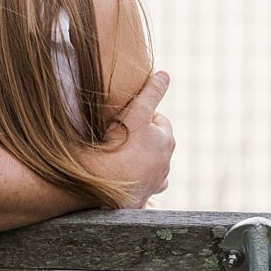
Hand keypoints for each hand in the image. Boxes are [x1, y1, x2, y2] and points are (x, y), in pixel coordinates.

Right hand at [83, 70, 173, 208]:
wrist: (104, 184)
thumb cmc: (119, 146)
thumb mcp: (135, 114)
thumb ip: (150, 94)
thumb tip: (165, 74)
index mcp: (166, 141)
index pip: (159, 120)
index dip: (144, 115)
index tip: (128, 115)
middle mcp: (166, 163)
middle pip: (157, 143)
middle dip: (145, 137)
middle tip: (123, 132)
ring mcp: (155, 181)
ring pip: (153, 165)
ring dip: (142, 159)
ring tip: (123, 155)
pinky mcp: (143, 195)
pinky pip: (143, 185)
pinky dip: (137, 179)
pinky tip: (125, 176)